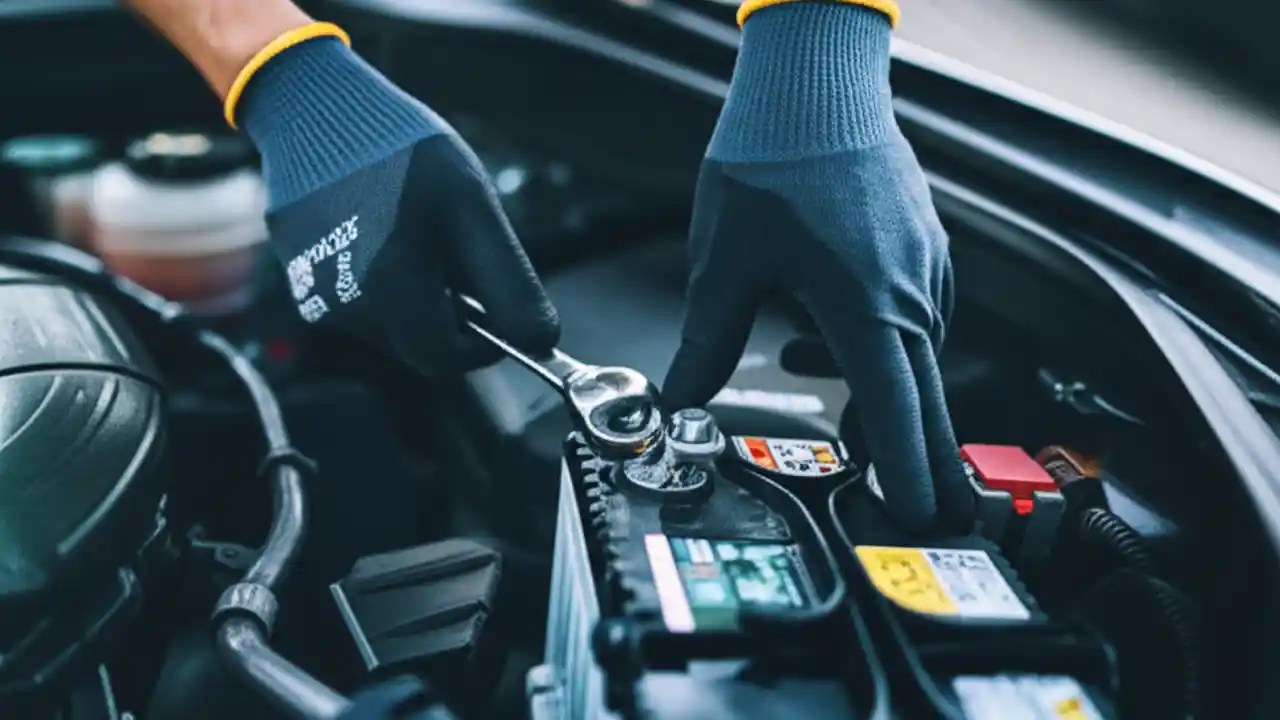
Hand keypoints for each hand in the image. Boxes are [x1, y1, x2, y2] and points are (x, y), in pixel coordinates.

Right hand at [241, 37, 557, 373]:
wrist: (318, 109)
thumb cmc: (403, 152)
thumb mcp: (474, 210)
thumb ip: (509, 283)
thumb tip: (541, 341)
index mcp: (391, 294)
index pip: (446, 360)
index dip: (481, 344)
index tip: (495, 309)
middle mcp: (345, 309)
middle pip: (416, 345)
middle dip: (447, 314)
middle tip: (456, 257)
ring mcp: (316, 296)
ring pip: (388, 325)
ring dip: (414, 294)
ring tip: (415, 231)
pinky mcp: (301, 279)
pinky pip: (356, 302)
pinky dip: (380, 280)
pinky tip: (381, 229)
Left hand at [662, 3, 972, 532]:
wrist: (815, 81)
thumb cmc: (771, 160)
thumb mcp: (723, 263)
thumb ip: (705, 343)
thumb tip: (679, 399)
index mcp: (865, 307)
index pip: (897, 410)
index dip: (909, 470)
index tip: (920, 515)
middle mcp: (910, 292)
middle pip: (921, 395)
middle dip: (908, 449)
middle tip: (906, 497)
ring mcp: (926, 266)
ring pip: (911, 352)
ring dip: (868, 378)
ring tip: (798, 355)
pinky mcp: (924, 245)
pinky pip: (913, 312)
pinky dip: (874, 335)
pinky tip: (818, 315)